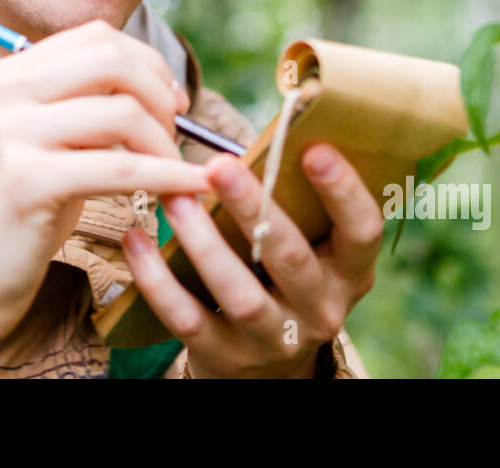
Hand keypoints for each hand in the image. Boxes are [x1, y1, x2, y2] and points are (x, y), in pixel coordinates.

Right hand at [0, 20, 210, 353]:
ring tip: (173, 174)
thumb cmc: (18, 213)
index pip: (97, 36)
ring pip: (123, 113)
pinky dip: (168, 177)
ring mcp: (9, 134)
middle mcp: (2, 93)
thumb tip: (165, 86)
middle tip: (177, 135)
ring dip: (166, 144)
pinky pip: (122, 168)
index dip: (148, 62)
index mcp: (6, 75)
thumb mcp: (44, 143)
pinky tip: (188, 190)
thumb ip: (85, 106)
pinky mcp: (27, 181)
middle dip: (161, 94)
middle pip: (113, 61)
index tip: (173, 101)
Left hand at [121, 142, 381, 377]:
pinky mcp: (227, 358)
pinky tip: (137, 241)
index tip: (313, 148)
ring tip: (173, 199)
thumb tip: (263, 134)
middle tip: (219, 166)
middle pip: (292, 259)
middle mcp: (321, 310)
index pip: (362, 231)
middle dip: (254, 209)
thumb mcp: (308, 246)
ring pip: (240, 294)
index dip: (343, 191)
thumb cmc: (281, 274)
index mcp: (349, 271)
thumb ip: (294, 202)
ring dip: (204, 243)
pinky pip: (189, 319)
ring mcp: (275, 340)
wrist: (264, 364)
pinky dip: (159, 281)